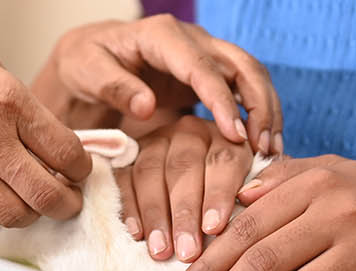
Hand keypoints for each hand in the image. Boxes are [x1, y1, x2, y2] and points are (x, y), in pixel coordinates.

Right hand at [0, 24, 90, 229]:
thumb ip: (23, 107)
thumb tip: (49, 140)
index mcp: (9, 103)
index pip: (67, 153)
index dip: (82, 169)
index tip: (79, 171)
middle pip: (48, 195)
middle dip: (67, 203)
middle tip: (67, 201)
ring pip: (16, 216)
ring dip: (31, 214)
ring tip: (30, 202)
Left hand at [33, 14, 283, 154]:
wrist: (88, 59)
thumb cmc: (85, 64)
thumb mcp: (86, 72)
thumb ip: (115, 87)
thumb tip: (147, 106)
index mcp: (162, 35)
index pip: (203, 67)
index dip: (223, 101)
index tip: (235, 135)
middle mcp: (191, 40)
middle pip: (242, 65)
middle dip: (260, 105)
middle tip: (265, 146)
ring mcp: (204, 55)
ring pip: (251, 76)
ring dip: (267, 111)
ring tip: (271, 149)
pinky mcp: (209, 75)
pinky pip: (244, 90)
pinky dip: (258, 115)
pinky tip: (262, 145)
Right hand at [115, 116, 252, 261]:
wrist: (206, 181)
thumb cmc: (241, 192)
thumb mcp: (260, 184)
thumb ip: (266, 185)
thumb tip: (253, 195)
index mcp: (227, 136)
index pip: (222, 161)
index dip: (218, 195)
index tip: (214, 229)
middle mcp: (190, 132)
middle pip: (184, 169)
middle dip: (184, 213)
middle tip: (187, 252)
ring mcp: (157, 142)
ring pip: (151, 173)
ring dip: (155, 215)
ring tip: (161, 251)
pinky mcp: (130, 157)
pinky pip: (124, 180)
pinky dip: (129, 208)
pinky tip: (136, 235)